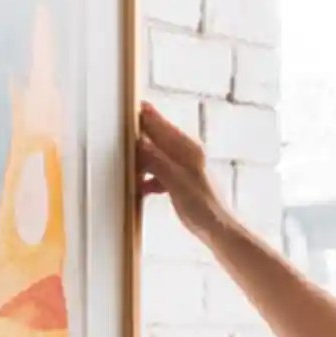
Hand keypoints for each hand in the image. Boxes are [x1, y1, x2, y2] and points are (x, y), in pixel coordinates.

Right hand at [136, 101, 232, 236]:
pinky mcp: (179, 181)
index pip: (161, 125)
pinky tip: (139, 186)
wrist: (217, 229)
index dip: (145, 115)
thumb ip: (156, 160)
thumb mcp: (175, 181)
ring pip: (155, 155)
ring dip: (141, 160)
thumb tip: (138, 143)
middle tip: (118, 134)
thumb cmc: (202, 205)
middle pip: (157, 138)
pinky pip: (158, 172)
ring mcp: (183, 167)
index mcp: (187, 148)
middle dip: (138, 136)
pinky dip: (147, 177)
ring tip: (125, 164)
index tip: (129, 107)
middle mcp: (186, 153)